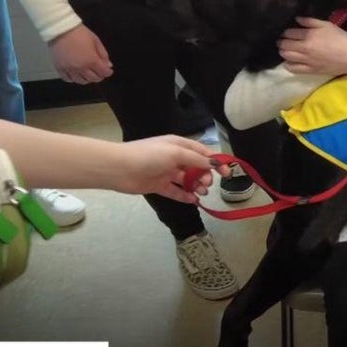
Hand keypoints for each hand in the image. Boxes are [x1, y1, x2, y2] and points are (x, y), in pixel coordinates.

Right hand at [49, 24, 112, 83]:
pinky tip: (75, 74)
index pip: (103, 73)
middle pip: (93, 79)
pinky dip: (73, 78)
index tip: (108, 70)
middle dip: (99, 76)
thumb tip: (109, 65)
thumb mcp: (96, 41)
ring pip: (81, 81)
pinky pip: (67, 79)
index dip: (108, 72)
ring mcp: (69, 69)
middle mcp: (81, 67)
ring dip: (87, 79)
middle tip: (99, 72)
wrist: (61, 29)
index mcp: (91, 60)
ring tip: (88, 73)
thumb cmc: (80, 33)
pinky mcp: (59, 68)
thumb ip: (103, 55)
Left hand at [112, 135, 228, 202]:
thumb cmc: (149, 156)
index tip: (227, 174)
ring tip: (202, 193)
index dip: (216, 162)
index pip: (203, 153)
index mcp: (179, 145)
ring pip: (188, 180)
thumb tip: (214, 164)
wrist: (120, 168)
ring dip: (198, 186)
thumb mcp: (176, 152)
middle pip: (197, 168)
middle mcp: (174, 158)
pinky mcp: (160, 186)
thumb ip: (196, 159)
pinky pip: (177, 191)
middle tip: (207, 184)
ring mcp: (167, 172)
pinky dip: (186, 196)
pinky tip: (194, 201)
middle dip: (205, 176)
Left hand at [278, 17, 346, 76]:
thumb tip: (296, 19)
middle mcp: (304, 48)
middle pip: (285, 45)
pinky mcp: (310, 70)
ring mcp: (306, 60)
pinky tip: (289, 62)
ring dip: (283, 52)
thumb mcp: (326, 25)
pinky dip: (288, 65)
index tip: (287, 32)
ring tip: (285, 50)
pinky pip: (293, 69)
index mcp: (309, 35)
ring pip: (286, 56)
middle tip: (282, 41)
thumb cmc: (341, 38)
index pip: (289, 33)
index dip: (286, 32)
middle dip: (281, 42)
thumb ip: (310, 21)